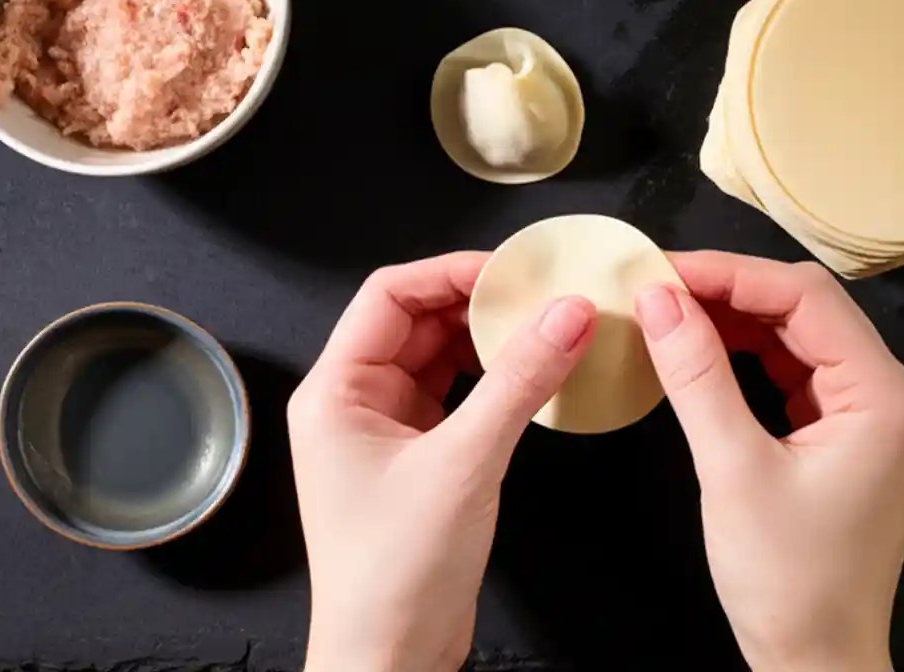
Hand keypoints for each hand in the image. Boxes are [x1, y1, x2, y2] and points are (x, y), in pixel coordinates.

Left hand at [288, 253, 594, 671]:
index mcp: (335, 390)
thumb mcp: (464, 463)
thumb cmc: (396, 571)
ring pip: (439, 359)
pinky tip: (531, 376)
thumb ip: (519, 382)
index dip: (451, 272)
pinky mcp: (416, 460)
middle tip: (543, 295)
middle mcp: (353, 403)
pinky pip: (455, 397)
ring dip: (489, 342)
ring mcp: (384, 432)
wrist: (389, 656)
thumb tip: (568, 314)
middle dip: (478, 305)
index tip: (513, 271)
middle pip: (417, 322)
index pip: (389, 295)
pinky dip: (492, 381)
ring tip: (545, 329)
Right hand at [634, 253, 903, 671]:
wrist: (816, 660)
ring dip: (736, 322)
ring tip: (669, 312)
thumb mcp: (732, 469)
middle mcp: (895, 398)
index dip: (731, 275)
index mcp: (888, 399)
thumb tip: (658, 300)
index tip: (663, 271)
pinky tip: (701, 349)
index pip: (807, 299)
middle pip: (808, 311)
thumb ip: (697, 376)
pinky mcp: (850, 436)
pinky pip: (797, 374)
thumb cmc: (788, 582)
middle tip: (658, 288)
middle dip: (731, 293)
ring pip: (800, 338)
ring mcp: (875, 417)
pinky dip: (749, 358)